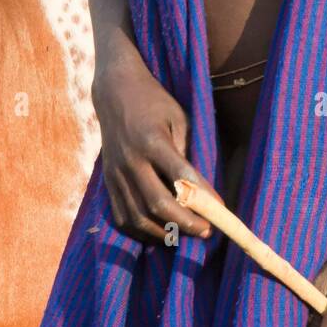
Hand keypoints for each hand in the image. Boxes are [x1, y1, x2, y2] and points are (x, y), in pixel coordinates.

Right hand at [91, 54, 219, 245]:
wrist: (114, 92)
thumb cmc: (154, 103)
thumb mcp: (178, 118)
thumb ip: (186, 152)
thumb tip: (200, 190)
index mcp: (152, 141)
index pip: (180, 177)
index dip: (201, 199)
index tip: (219, 211)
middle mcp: (131, 161)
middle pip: (157, 204)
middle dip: (185, 223)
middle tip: (206, 231)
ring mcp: (115, 174)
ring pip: (138, 217)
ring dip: (163, 233)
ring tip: (184, 234)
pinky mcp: (107, 182)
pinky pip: (122, 217)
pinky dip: (141, 232)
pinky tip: (159, 232)